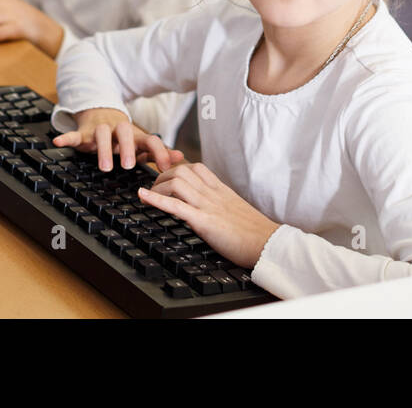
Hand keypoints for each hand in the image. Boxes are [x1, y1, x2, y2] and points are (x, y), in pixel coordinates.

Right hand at [53, 108, 184, 171]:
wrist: (101, 111)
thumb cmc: (124, 136)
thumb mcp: (141, 143)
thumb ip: (159, 151)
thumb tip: (181, 157)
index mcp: (135, 136)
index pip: (151, 139)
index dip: (159, 152)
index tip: (166, 167)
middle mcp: (119, 130)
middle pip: (125, 132)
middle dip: (127, 148)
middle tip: (129, 166)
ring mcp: (100, 129)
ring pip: (101, 134)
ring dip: (103, 149)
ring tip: (104, 166)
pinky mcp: (83, 131)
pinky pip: (74, 133)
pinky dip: (67, 137)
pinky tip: (58, 141)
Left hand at [137, 161, 280, 269]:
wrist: (268, 244)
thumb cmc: (256, 233)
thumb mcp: (238, 213)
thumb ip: (224, 207)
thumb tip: (214, 211)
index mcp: (222, 191)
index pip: (196, 168)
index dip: (177, 168)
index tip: (166, 175)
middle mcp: (213, 194)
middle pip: (182, 170)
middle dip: (162, 175)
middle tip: (153, 187)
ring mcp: (208, 206)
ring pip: (177, 182)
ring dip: (157, 186)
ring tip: (148, 194)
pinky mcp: (205, 221)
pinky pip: (176, 205)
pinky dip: (156, 199)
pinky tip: (143, 196)